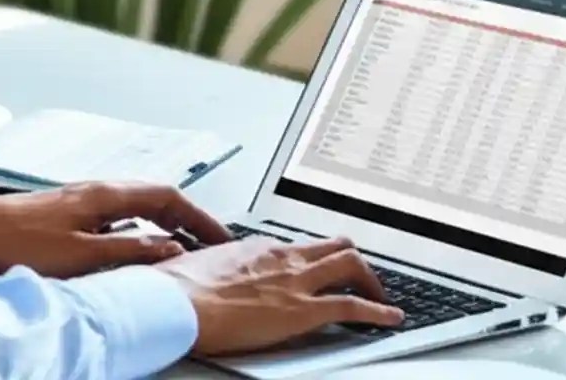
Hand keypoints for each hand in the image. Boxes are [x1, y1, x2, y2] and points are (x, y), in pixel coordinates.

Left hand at [0, 182, 231, 277]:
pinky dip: (137, 232)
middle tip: (211, 244)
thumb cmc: (14, 239)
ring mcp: (80, 201)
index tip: (222, 236)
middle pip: (156, 198)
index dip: (201, 216)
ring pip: (136, 208)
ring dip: (164, 226)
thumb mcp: (82, 255)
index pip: (169, 196)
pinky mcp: (65, 215)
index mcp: (105, 194)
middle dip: (188, 220)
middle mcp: (95, 190)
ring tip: (181, 250)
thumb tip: (171, 249)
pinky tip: (134, 250)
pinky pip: (116, 219)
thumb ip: (131, 251)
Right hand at [156, 236, 403, 356]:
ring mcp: (294, 281)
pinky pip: (354, 307)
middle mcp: (280, 257)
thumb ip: (206, 270)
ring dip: (371, 281)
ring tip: (381, 297)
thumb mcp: (192, 268)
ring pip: (351, 265)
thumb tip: (194, 272)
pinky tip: (390, 318)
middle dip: (351, 262)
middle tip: (360, 278)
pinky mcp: (303, 310)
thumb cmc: (175, 289)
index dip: (311, 260)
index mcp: (253, 248)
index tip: (313, 270)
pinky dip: (379, 312)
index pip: (294, 248)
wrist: (174, 302)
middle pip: (333, 246)